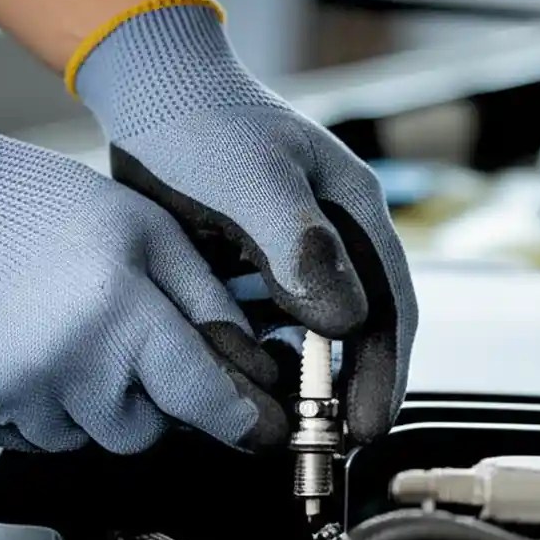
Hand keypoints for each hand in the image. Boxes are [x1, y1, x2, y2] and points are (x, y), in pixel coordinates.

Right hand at [0, 104, 286, 453]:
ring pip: (87, 441)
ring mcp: (14, 396)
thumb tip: (256, 369)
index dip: (243, 423)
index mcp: (122, 313)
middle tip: (121, 343)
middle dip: (148, 401)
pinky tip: (24, 350)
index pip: (205, 399)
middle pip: (144, 434)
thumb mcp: (147, 231)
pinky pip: (31, 441)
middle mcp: (70, 365)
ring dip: (90, 405)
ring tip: (63, 335)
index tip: (263, 434)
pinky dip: (38, 409)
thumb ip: (209, 302)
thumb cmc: (40, 206)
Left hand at [67, 0, 417, 443]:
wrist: (150, 94)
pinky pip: (268, 327)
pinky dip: (263, 361)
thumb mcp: (254, 181)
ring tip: (292, 430)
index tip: (369, 424)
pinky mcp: (251, 267)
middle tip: (336, 445)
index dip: (385, 371)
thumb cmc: (204, 125)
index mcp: (352, 214)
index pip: (390, 305)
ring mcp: (291, 255)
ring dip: (307, 383)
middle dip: (353, 390)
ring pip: (313, 335)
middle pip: (360, 329)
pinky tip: (247, 387)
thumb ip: (300, 248)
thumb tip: (346, 324)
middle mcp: (332, 239)